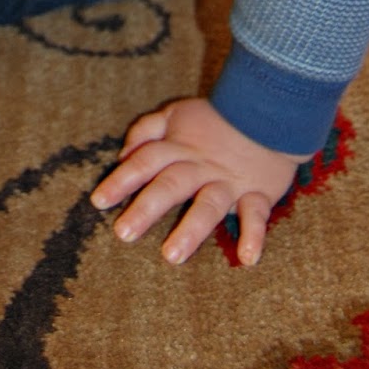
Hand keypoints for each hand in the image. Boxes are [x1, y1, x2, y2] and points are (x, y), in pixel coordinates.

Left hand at [90, 97, 302, 266]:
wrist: (269, 111)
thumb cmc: (216, 118)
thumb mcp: (176, 113)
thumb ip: (147, 131)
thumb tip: (123, 155)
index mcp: (179, 147)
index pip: (145, 161)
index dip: (122, 179)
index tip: (98, 201)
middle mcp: (200, 166)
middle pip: (170, 184)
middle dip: (146, 208)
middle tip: (123, 233)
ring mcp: (229, 181)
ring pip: (208, 204)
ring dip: (191, 229)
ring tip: (172, 256)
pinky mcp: (258, 192)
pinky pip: (257, 214)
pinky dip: (254, 235)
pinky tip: (247, 258)